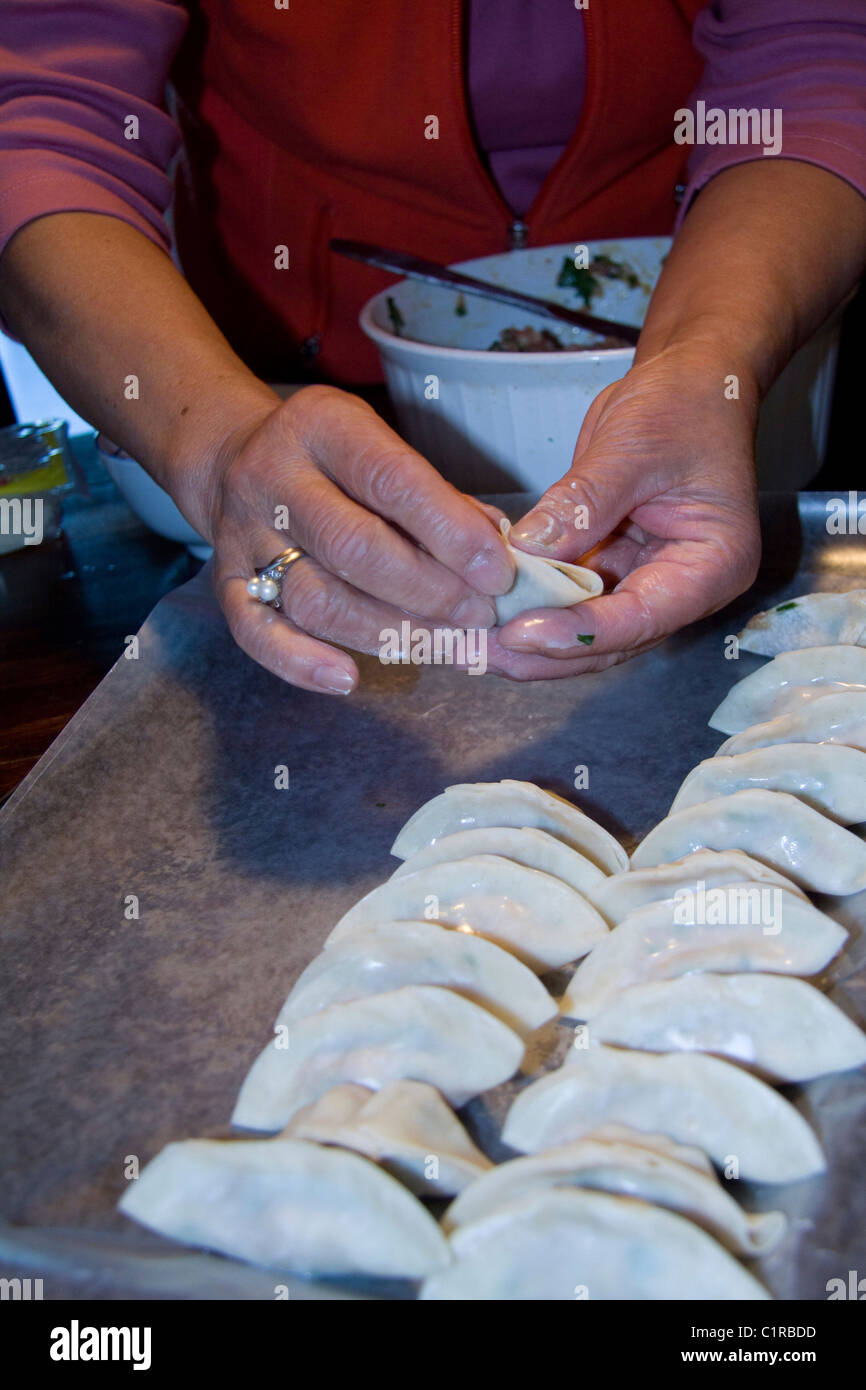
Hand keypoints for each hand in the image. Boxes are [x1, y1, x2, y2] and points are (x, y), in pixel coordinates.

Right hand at [198, 385, 513, 693]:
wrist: (229, 457)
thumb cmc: (331, 461)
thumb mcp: (381, 447)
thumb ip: (439, 499)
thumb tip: (498, 554)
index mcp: (323, 426)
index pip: (393, 481)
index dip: (451, 534)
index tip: (498, 574)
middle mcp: (274, 476)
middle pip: (355, 547)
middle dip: (429, 592)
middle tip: (479, 618)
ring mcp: (242, 533)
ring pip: (316, 598)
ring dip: (386, 632)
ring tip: (442, 647)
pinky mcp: (225, 583)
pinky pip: (257, 633)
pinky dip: (302, 663)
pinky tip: (348, 679)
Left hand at [488, 343, 761, 678]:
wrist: (688, 382)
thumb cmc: (683, 406)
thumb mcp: (632, 447)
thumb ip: (581, 503)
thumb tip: (526, 550)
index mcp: (710, 567)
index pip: (641, 618)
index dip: (578, 632)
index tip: (519, 634)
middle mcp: (681, 588)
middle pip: (610, 641)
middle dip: (543, 653)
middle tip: (478, 652)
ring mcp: (644, 582)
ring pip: (582, 631)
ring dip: (527, 639)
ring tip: (469, 645)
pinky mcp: (610, 568)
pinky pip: (566, 599)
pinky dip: (527, 605)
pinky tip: (481, 613)